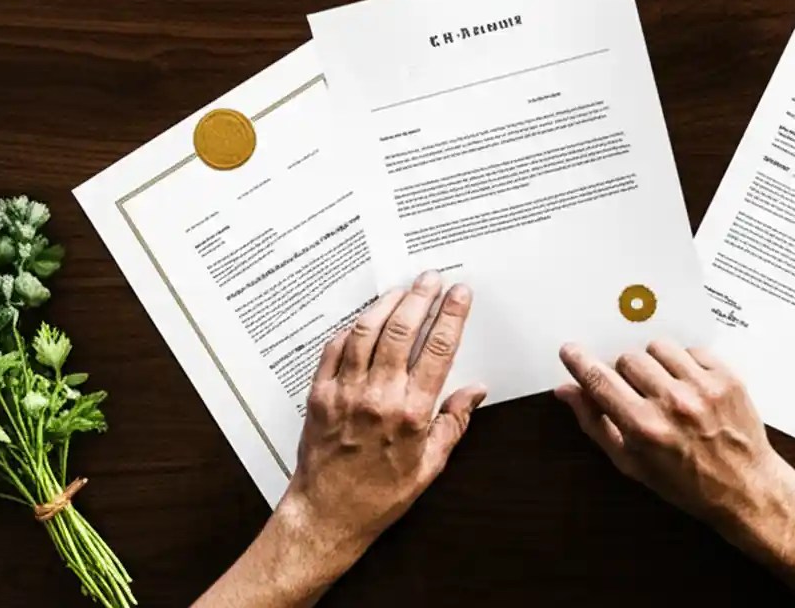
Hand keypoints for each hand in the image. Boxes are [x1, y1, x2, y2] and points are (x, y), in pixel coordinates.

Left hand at [277, 271, 486, 574]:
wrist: (326, 515)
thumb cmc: (379, 495)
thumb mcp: (430, 465)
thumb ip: (454, 423)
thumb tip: (474, 391)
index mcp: (411, 414)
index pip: (437, 350)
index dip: (451, 316)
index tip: (460, 294)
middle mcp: (377, 397)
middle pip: (401, 331)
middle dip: (421, 297)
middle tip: (431, 278)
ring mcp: (344, 393)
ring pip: (366, 332)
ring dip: (386, 304)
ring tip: (402, 289)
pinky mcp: (319, 395)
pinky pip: (334, 349)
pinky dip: (352, 328)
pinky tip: (365, 319)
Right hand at [555, 340, 791, 529]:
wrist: (745, 489)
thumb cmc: (685, 483)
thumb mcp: (631, 464)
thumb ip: (595, 423)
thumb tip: (566, 391)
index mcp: (643, 427)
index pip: (600, 380)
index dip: (580, 362)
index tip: (570, 351)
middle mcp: (672, 403)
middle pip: (628, 359)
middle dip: (626, 373)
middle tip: (638, 393)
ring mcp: (703, 388)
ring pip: (659, 348)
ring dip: (655, 364)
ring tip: (666, 387)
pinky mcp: (727, 378)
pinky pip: (692, 350)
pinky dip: (685, 364)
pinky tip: (690, 386)